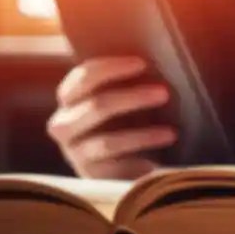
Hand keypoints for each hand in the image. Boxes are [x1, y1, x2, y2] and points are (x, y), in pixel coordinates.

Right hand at [46, 56, 175, 179]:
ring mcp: (74, 151)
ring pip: (105, 139)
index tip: (142, 63)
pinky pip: (116, 159)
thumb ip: (128, 82)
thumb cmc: (127, 124)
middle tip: (164, 92)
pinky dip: (143, 145)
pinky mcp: (88, 173)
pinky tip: (167, 141)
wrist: (124, 170)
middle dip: (132, 97)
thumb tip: (155, 60)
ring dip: (141, 132)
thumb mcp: (123, 101)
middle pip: (95, 105)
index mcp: (70, 99)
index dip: (111, 67)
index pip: (82, 77)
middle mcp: (64, 124)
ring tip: (171, 129)